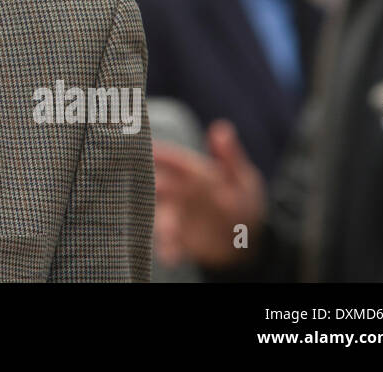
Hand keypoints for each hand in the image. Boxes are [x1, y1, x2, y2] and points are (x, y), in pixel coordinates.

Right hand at [153, 119, 265, 268]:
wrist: (247, 243)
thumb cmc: (244, 203)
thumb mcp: (243, 179)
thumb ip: (230, 157)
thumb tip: (222, 127)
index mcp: (193, 174)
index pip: (172, 160)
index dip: (158, 152)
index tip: (143, 145)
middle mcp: (179, 193)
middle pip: (157, 186)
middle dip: (146, 186)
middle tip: (135, 186)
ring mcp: (176, 215)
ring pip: (160, 216)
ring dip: (159, 222)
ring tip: (166, 231)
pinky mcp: (179, 239)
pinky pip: (169, 244)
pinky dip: (166, 249)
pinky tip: (169, 256)